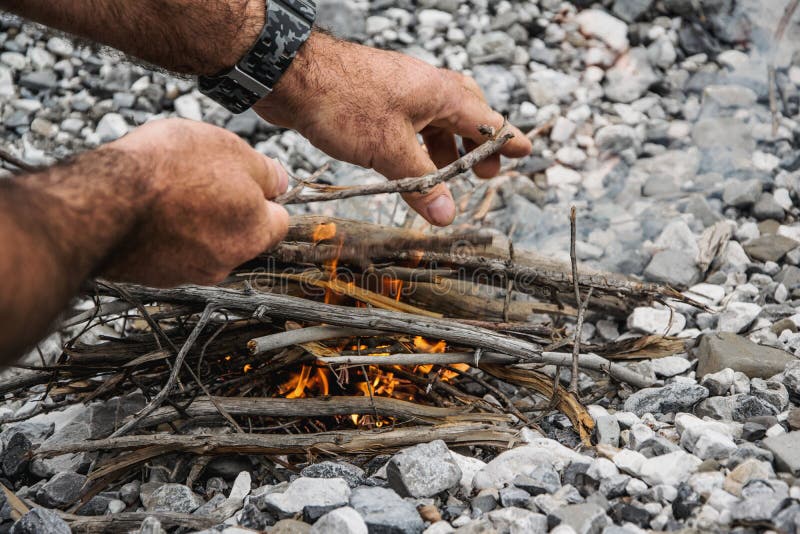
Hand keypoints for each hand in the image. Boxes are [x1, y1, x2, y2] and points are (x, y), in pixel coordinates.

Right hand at [102, 119, 288, 286]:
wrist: (103, 201)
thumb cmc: (167, 171)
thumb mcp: (229, 149)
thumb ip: (264, 171)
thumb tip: (279, 181)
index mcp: (254, 232)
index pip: (279, 221)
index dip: (264, 196)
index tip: (247, 181)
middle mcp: (227, 260)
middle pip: (241, 233)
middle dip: (229, 210)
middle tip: (203, 179)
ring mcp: (191, 272)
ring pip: (206, 244)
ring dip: (196, 222)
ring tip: (170, 191)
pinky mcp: (158, 276)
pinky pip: (174, 253)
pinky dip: (168, 235)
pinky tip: (150, 210)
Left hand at [254, 31, 531, 226]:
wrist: (291, 75)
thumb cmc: (343, 101)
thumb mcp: (389, 150)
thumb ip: (420, 184)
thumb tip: (448, 216)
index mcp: (440, 93)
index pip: (485, 120)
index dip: (504, 140)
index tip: (523, 152)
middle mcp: (424, 88)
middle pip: (463, 116)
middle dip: (474, 148)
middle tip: (482, 175)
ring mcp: (399, 92)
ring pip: (433, 123)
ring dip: (441, 152)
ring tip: (441, 180)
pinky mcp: (375, 100)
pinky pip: (407, 125)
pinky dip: (415, 147)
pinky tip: (405, 165)